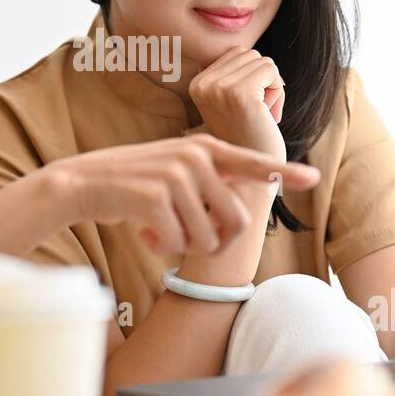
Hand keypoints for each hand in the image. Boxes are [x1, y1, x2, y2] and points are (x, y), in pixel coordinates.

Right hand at [49, 134, 318, 256]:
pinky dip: (162, 247)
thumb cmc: (133, 184)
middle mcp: (196, 156)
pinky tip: (143, 232)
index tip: (312, 176)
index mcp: (205, 148)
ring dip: (185, 248)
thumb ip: (208, 181)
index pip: (252, 162)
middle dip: (216, 244)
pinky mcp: (156, 196)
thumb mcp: (175, 170)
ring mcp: (176, 174)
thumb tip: (240, 218)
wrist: (83, 182)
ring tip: (160, 233)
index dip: (283, 171)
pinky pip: (177, 241)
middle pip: (236, 221)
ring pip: (207, 238)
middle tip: (188, 243)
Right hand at [188, 47, 285, 159]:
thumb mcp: (230, 104)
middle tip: (257, 114)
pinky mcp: (239, 95)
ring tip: (261, 116)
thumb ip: (230, 76)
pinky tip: (269, 117)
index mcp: (196, 84)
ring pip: (262, 61)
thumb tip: (247, 51)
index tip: (248, 109)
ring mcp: (218, 89)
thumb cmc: (248, 140)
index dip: (251, 78)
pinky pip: (271, 71)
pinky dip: (278, 91)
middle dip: (262, 80)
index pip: (236, 53)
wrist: (250, 180)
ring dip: (271, 87)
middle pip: (249, 53)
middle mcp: (202, 85)